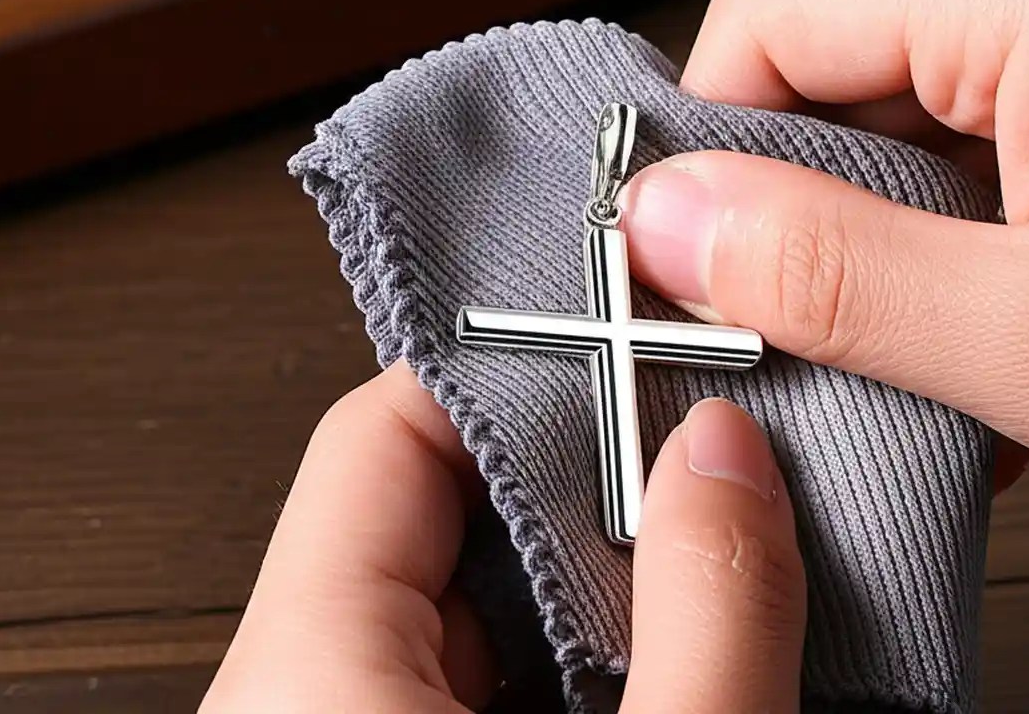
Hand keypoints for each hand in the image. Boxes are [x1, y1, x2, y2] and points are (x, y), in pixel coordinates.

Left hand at [200, 361, 806, 712]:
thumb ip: (705, 618)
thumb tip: (725, 457)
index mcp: (309, 681)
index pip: (384, 436)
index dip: (518, 373)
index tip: (629, 348)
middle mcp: (302, 699)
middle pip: (435, 512)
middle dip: (584, 482)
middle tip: (694, 462)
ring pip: (475, 603)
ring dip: (595, 579)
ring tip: (699, 558)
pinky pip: (484, 680)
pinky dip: (579, 656)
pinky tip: (664, 654)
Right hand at [620, 0, 1028, 539]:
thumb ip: (837, 273)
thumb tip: (672, 226)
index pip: (778, 18)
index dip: (711, 147)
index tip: (690, 262)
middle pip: (830, 66)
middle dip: (791, 210)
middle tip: (798, 329)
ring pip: (891, 123)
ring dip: (868, 250)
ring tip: (907, 356)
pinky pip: (965, 158)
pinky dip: (937, 255)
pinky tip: (967, 343)